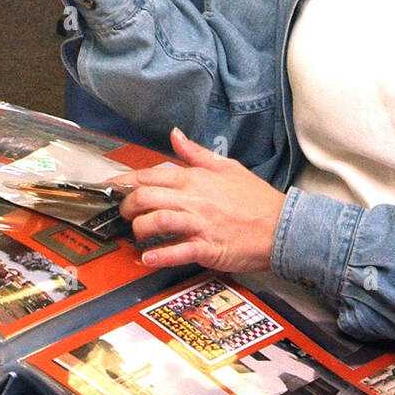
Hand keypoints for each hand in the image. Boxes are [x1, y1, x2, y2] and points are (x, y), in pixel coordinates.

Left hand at [116, 128, 285, 273]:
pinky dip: (158, 256)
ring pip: (157, 221)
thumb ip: (196, 153)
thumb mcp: (227, 166)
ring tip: (136, 235)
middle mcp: (193, 199)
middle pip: (146, 197)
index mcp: (195, 178)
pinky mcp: (207, 248)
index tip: (112, 186)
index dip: (126, 181)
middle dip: (127, 205)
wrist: (282, 226)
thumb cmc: (256, 198)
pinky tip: (147, 258)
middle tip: (123, 213)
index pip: (151, 175)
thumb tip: (175, 135)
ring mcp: (199, 224)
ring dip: (139, 229)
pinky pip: (177, 251)